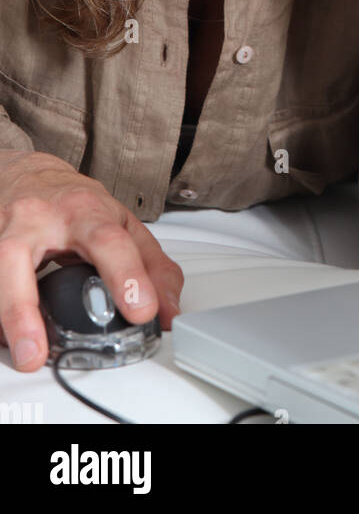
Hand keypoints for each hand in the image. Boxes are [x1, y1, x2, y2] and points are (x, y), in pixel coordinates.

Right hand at [0, 151, 183, 370]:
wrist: (31, 175)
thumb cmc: (76, 203)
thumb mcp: (122, 224)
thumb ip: (152, 266)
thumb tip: (169, 312)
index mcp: (83, 211)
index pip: (108, 240)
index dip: (126, 274)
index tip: (141, 310)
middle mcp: (37, 218)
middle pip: (21, 255)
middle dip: (25, 307)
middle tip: (40, 351)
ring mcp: (3, 231)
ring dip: (8, 315)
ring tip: (25, 354)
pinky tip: (7, 337)